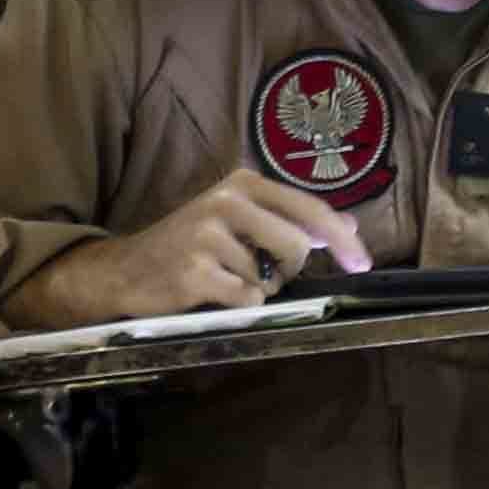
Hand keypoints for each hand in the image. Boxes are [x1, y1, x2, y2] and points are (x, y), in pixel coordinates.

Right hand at [20, 174, 366, 325]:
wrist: (125, 270)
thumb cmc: (191, 246)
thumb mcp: (240, 220)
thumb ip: (291, 218)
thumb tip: (349, 223)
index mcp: (243, 183)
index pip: (310, 209)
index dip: (343, 239)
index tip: (363, 263)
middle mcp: (226, 200)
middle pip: (298, 245)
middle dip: (290, 269)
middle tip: (264, 272)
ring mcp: (207, 235)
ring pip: (270, 278)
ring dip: (256, 288)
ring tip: (223, 277)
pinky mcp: (193, 270)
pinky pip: (247, 299)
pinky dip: (238, 304)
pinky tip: (212, 292)